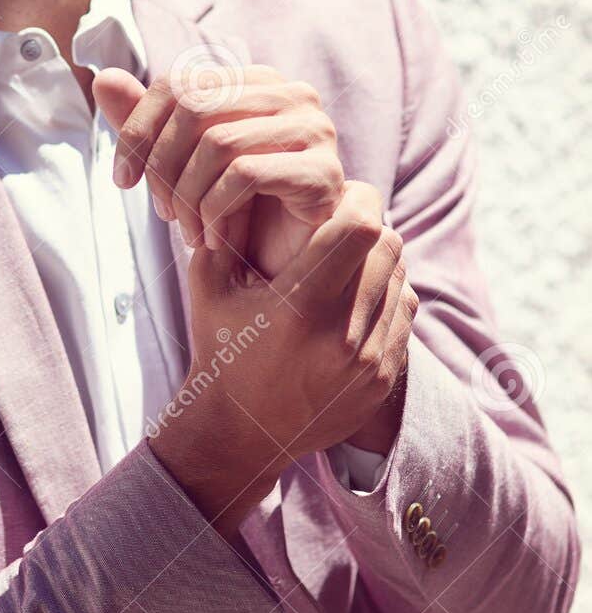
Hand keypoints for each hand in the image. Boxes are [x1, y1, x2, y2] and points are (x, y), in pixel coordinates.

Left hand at [92, 63, 343, 278]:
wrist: (294, 263)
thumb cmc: (238, 208)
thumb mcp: (182, 165)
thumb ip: (146, 123)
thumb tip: (104, 80)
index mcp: (257, 82)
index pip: (178, 84)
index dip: (138, 131)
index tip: (122, 180)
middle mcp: (292, 93)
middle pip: (194, 108)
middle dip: (162, 167)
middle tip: (161, 213)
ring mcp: (315, 129)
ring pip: (217, 143)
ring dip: (188, 198)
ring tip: (187, 233)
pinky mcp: (324, 171)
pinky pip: (245, 174)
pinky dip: (216, 211)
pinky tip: (214, 239)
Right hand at [147, 181, 417, 537]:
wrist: (238, 433)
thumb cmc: (219, 348)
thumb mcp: (208, 285)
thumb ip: (229, 227)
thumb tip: (260, 179)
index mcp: (299, 307)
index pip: (359, 226)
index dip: (355, 200)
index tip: (338, 196)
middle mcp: (342, 336)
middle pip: (387, 245)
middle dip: (366, 226)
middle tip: (341, 225)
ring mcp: (368, 362)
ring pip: (401, 276)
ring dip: (378, 261)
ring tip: (345, 263)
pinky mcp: (383, 380)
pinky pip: (403, 313)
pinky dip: (385, 296)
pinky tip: (352, 300)